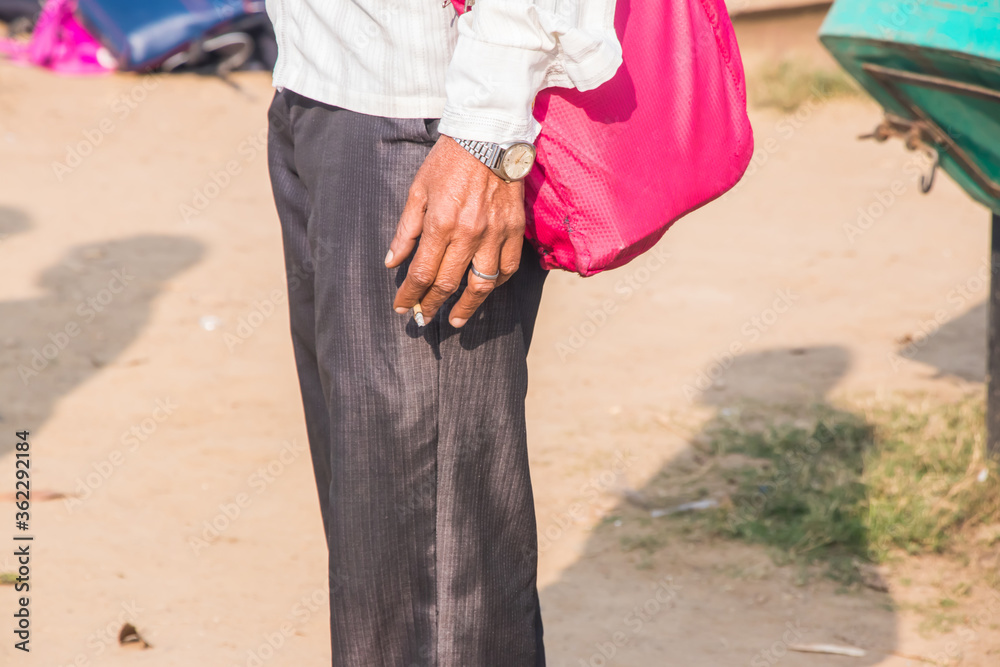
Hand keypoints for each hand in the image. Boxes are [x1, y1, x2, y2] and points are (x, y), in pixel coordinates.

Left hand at [385, 135, 524, 327]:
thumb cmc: (448, 161)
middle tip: (423, 317)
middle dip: (432, 305)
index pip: (422, 273)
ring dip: (466, 307)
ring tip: (455, 319)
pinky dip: (494, 284)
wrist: (488, 136)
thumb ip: (405, 230)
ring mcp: (495, 233)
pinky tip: (484, 290)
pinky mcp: (514, 229)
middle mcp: (468, 233)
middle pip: (448, 283)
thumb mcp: (417, 190)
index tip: (402, 308)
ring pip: (481, 284)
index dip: (410, 295)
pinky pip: (507, 268)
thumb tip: (392, 262)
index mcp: (440, 223)